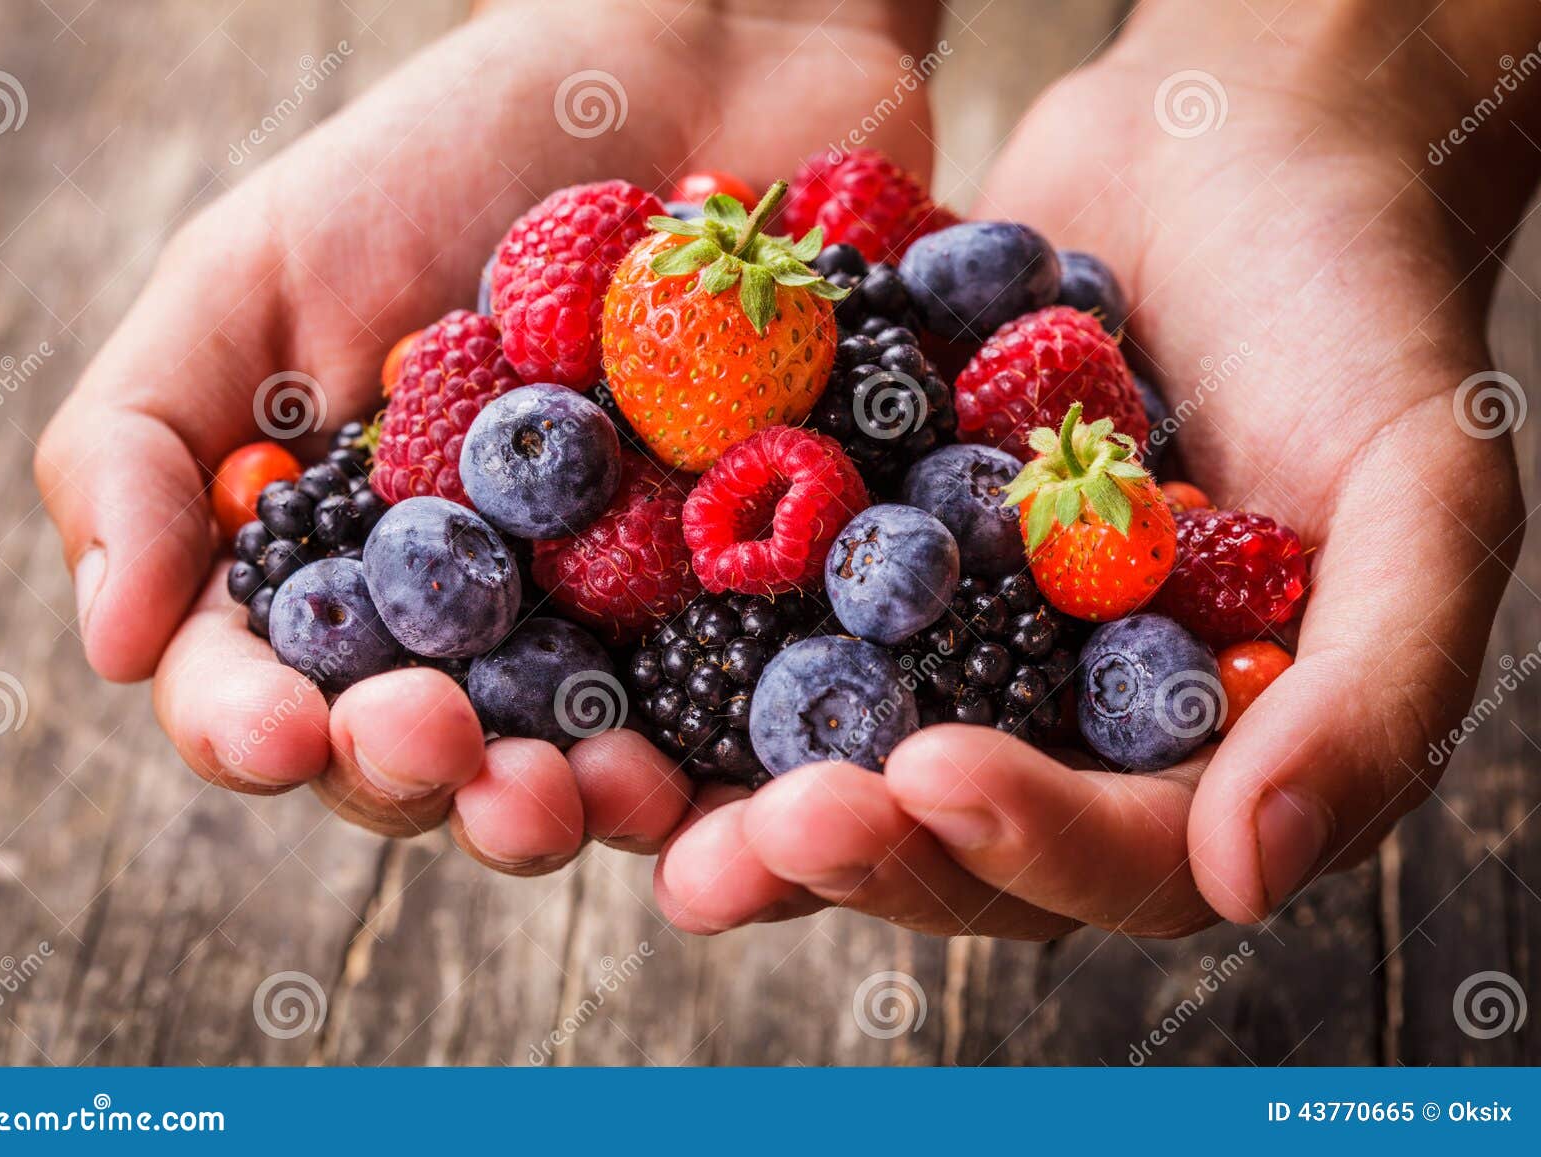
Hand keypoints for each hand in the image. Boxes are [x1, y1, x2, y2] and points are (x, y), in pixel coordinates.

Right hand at [34, 0, 935, 864]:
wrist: (697, 66)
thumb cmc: (451, 157)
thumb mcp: (256, 270)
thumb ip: (142, 441)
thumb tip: (107, 643)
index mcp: (340, 563)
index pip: (263, 693)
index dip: (257, 732)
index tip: (286, 732)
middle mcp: (473, 620)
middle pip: (424, 760)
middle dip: (424, 782)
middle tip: (451, 755)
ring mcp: (615, 620)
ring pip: (579, 769)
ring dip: (576, 807)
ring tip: (596, 792)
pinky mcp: (752, 602)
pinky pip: (747, 712)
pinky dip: (735, 760)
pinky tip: (730, 769)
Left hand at [656, 1, 1530, 936]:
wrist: (1232, 142)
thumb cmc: (1357, 302)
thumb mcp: (1422, 485)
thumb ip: (1372, 685)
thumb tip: (1250, 875)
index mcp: (1208, 750)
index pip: (1122, 857)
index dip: (1030, 843)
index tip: (933, 777)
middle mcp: (1068, 721)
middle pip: (957, 839)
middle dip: (859, 848)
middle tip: (758, 836)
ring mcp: (959, 644)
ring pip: (844, 753)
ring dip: (743, 790)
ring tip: (636, 799)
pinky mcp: (869, 555)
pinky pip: (778, 615)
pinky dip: (696, 639)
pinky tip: (606, 655)